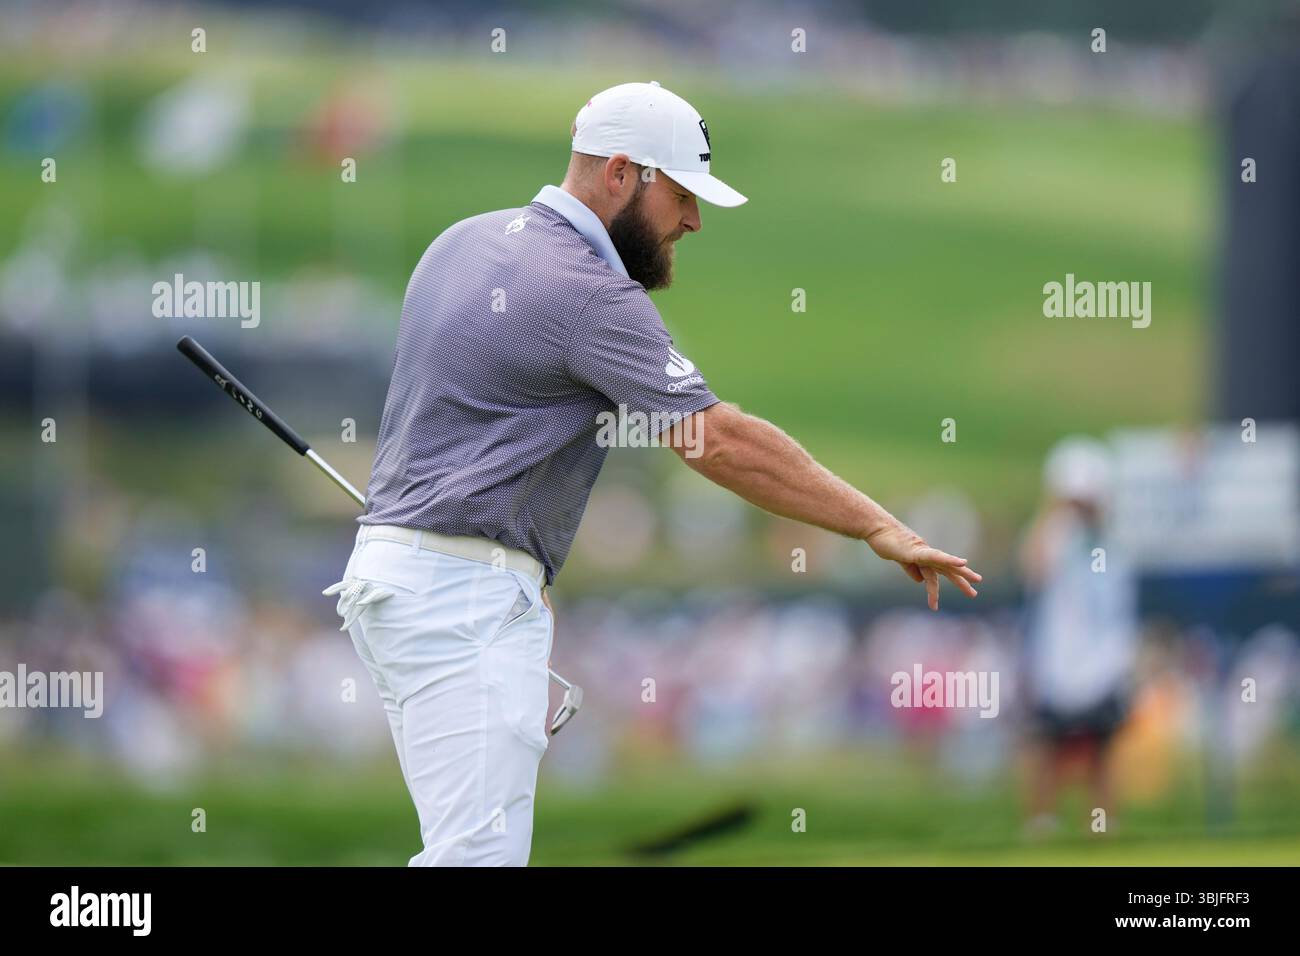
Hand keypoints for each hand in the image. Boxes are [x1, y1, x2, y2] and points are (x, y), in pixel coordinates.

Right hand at [864, 521, 981, 610]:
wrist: (876, 528)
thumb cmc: (886, 541)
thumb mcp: (901, 559)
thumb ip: (911, 569)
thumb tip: (921, 581)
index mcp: (923, 558)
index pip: (942, 570)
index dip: (955, 577)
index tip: (968, 586)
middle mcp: (926, 554)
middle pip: (947, 569)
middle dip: (962, 580)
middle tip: (975, 593)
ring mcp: (922, 552)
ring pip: (944, 566)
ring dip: (958, 578)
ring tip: (973, 587)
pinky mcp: (915, 551)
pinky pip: (935, 557)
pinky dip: (949, 559)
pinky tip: (962, 562)